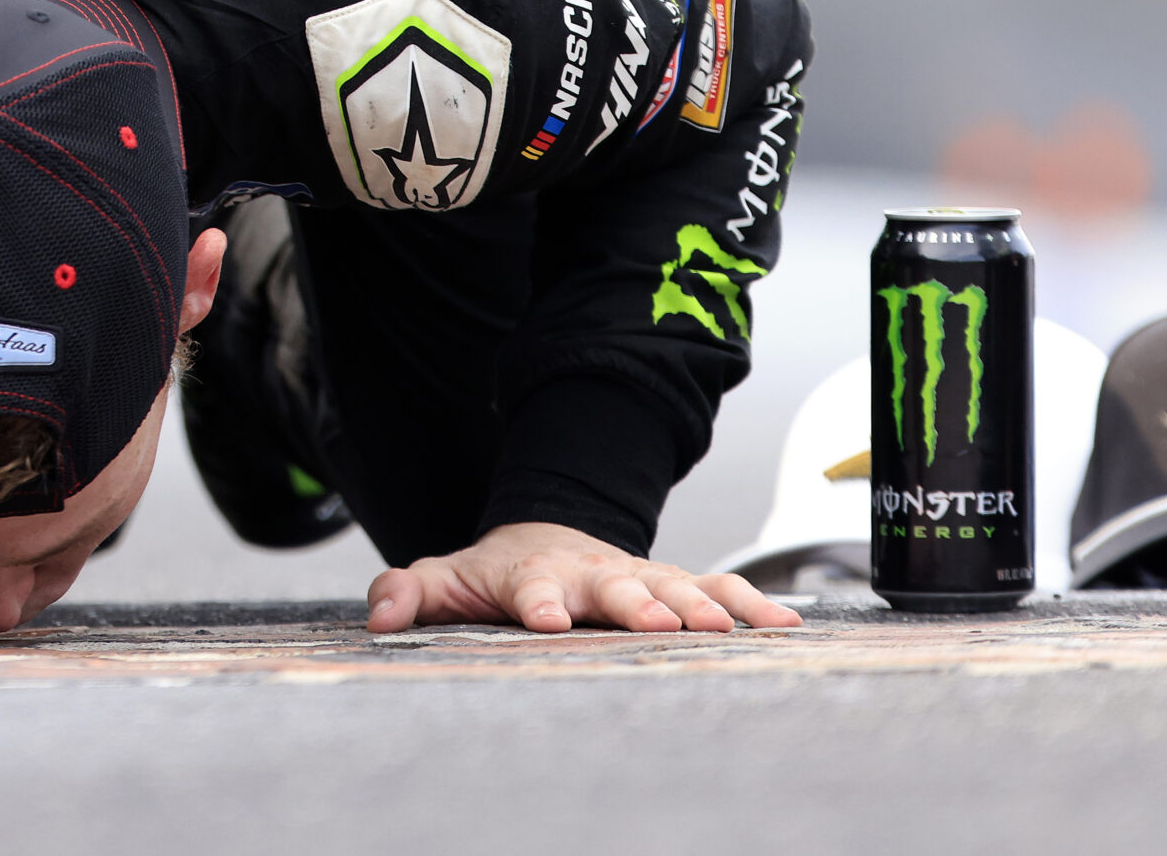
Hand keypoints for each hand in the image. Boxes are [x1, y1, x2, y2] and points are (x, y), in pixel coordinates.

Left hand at [365, 521, 801, 634]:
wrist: (546, 536)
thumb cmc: (493, 573)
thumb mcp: (444, 579)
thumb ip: (408, 592)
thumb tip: (380, 615)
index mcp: (534, 574)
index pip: (535, 586)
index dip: (540, 601)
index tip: (547, 620)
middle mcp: (595, 572)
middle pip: (619, 585)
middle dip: (639, 602)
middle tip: (663, 622)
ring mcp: (640, 576)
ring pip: (678, 583)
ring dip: (704, 605)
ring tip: (730, 629)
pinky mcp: (675, 585)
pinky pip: (720, 590)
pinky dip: (753, 605)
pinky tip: (786, 627)